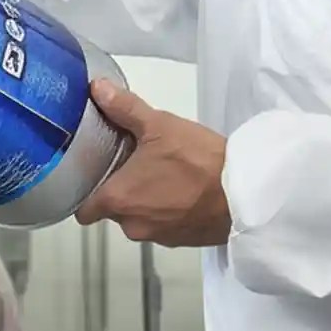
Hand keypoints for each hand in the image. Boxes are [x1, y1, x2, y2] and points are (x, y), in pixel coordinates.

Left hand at [77, 79, 231, 247]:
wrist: (246, 193)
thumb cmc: (199, 161)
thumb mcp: (159, 126)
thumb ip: (123, 108)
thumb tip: (97, 88)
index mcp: (117, 200)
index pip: (83, 210)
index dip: (85, 193)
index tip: (93, 175)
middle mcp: (132, 225)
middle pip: (112, 212)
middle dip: (120, 191)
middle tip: (131, 165)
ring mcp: (158, 237)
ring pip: (139, 219)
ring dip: (145, 202)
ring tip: (160, 175)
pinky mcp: (182, 241)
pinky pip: (163, 226)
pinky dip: (167, 212)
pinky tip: (181, 191)